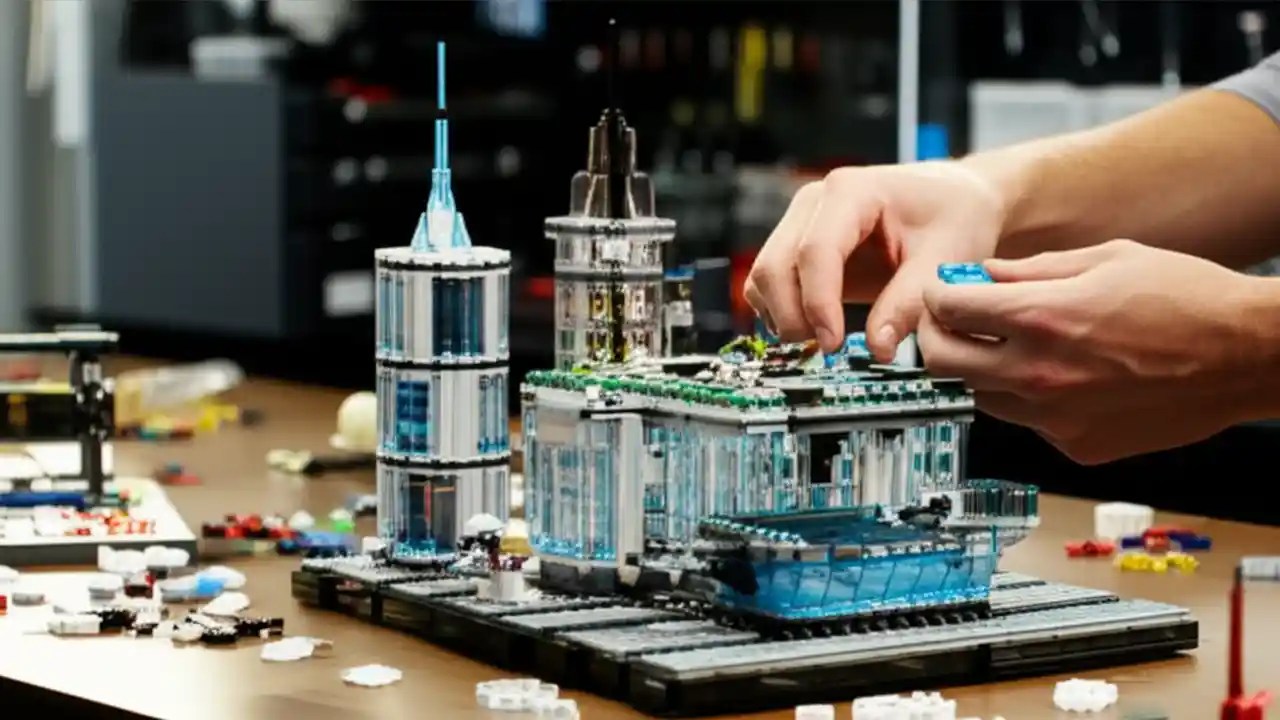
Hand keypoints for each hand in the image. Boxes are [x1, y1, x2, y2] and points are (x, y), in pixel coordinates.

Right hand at [743, 161, 1005, 358]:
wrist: (954, 198)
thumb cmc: (953, 215)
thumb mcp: (945, 257)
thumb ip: (909, 302)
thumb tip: (877, 349)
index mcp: (851, 192)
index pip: (815, 251)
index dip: (818, 303)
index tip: (834, 344)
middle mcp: (814, 203)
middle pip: (775, 266)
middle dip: (794, 316)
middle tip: (830, 351)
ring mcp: (799, 224)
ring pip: (763, 278)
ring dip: (785, 317)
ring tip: (827, 341)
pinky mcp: (796, 248)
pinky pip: (769, 286)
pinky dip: (783, 313)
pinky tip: (818, 329)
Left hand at [919, 239, 1261, 464]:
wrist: (1247, 355)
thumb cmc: (1187, 299)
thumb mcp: (1104, 259)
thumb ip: (1030, 270)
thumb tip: (981, 275)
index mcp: (1042, 319)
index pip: (947, 311)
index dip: (935, 295)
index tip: (940, 291)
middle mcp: (1039, 375)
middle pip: (941, 364)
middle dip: (936, 338)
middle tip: (951, 323)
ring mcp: (1056, 419)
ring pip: (980, 397)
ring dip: (981, 371)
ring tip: (1013, 346)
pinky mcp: (1076, 446)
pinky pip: (1027, 422)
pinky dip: (1028, 399)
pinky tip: (1061, 376)